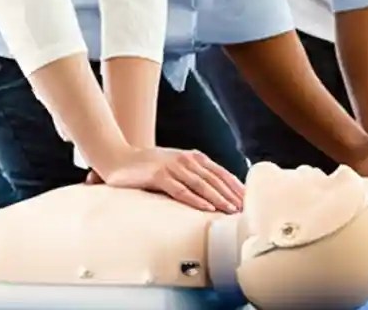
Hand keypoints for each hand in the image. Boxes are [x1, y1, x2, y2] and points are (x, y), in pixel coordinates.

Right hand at [87, 147, 244, 212]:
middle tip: (245, 208)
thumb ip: (193, 175)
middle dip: (231, 194)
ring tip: (230, 209)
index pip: (220, 172)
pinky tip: (206, 207)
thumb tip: (214, 192)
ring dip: (218, 197)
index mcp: (193, 157)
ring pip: (201, 184)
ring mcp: (172, 166)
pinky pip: (181, 190)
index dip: (235, 186)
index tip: (248, 199)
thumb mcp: (176, 167)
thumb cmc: (148, 166)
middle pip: (214, 179)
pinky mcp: (158, 176)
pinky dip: (195, 199)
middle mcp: (186, 159)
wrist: (119, 159)